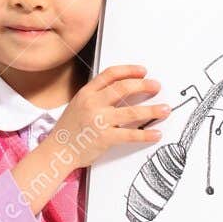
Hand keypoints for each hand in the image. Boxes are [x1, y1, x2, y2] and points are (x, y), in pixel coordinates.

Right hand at [48, 64, 171, 169]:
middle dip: (144, 85)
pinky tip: (156, 133)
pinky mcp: (105, 138)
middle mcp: (93, 104)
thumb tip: (121, 91)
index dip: (129, 70)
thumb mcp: (78, 105)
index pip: (110, 74)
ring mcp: (99, 121)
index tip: (143, 71)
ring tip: (165, 109)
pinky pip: (130, 135)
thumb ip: (96, 96)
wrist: (57, 151)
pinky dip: (146, 134)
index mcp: (86, 93)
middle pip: (123, 88)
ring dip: (152, 110)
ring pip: (131, 112)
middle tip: (156, 86)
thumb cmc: (69, 130)